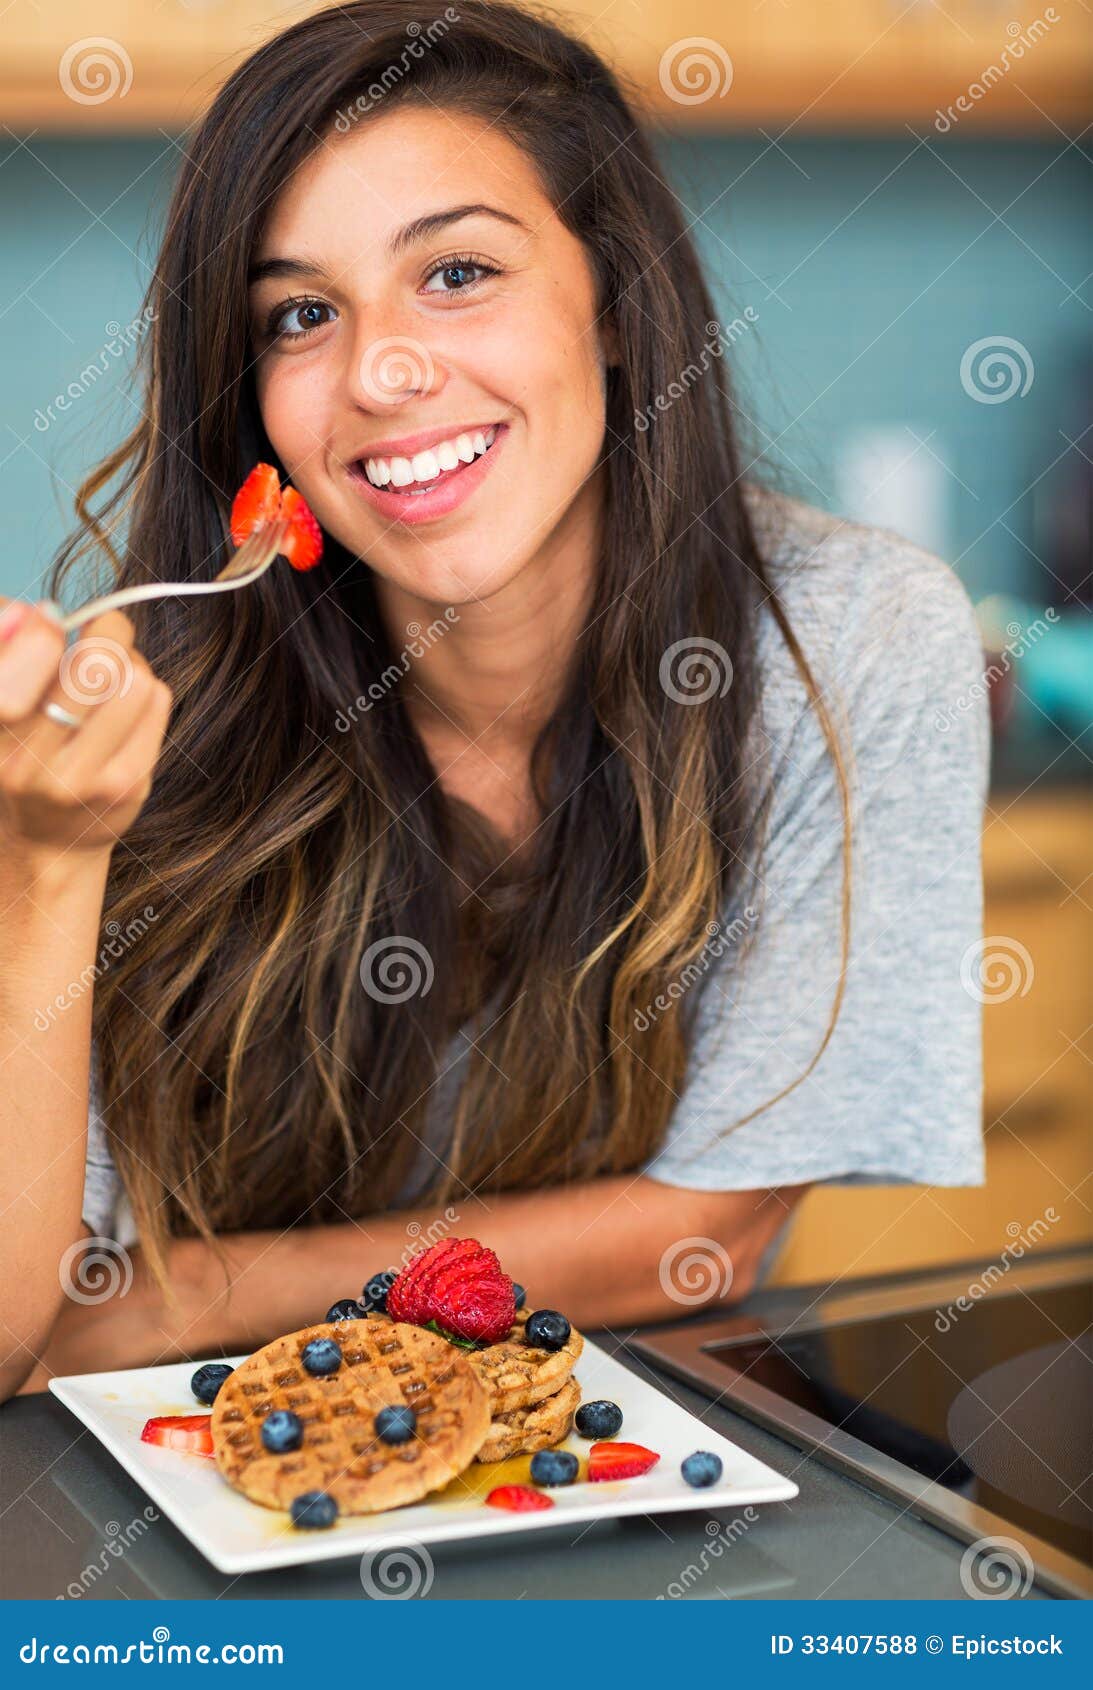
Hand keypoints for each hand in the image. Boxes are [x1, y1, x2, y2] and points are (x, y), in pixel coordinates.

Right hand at [0, 598, 172, 871]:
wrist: (46, 840)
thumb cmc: (22, 753)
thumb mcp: (5, 708)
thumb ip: (10, 653)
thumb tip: (39, 613)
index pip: (25, 658)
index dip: (45, 629)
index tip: (52, 622)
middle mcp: (27, 761)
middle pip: (97, 662)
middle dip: (107, 631)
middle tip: (102, 633)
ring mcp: (82, 778)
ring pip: (135, 679)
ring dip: (131, 664)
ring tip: (112, 678)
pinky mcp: (126, 785)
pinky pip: (157, 700)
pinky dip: (147, 689)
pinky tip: (126, 708)